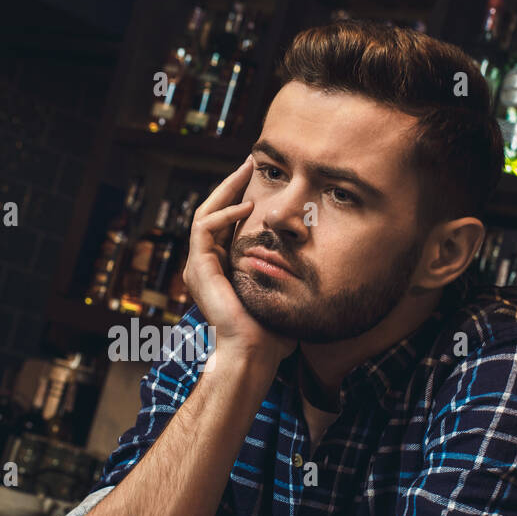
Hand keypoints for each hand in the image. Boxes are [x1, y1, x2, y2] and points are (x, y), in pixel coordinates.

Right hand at [183, 155, 294, 367]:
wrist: (254, 352)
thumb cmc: (271, 333)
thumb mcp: (282, 292)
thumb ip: (289, 275)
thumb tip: (318, 264)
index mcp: (221, 269)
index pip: (226, 224)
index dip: (241, 199)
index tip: (260, 180)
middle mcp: (206, 265)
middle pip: (213, 213)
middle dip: (231, 186)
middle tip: (249, 163)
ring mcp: (198, 267)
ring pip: (205, 214)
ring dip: (225, 191)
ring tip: (244, 172)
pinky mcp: (198, 268)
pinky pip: (205, 229)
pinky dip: (223, 214)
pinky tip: (245, 207)